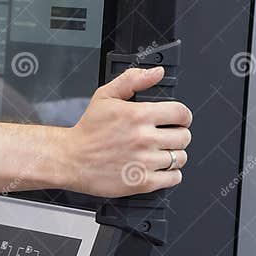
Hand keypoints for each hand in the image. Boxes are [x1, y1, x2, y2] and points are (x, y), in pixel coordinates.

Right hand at [65, 66, 191, 197]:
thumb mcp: (105, 96)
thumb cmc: (88, 130)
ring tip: (159, 153)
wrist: (71, 159)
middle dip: (178, 135)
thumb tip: (156, 73)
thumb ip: (132, 80)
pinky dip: (170, 174)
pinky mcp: (142, 182)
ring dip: (174, 155)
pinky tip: (158, 167)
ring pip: (180, 157)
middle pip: (184, 136)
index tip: (178, 120)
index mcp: (138, 115)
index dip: (183, 116)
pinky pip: (173, 178)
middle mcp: (144, 138)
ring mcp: (144, 161)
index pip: (181, 113)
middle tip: (166, 137)